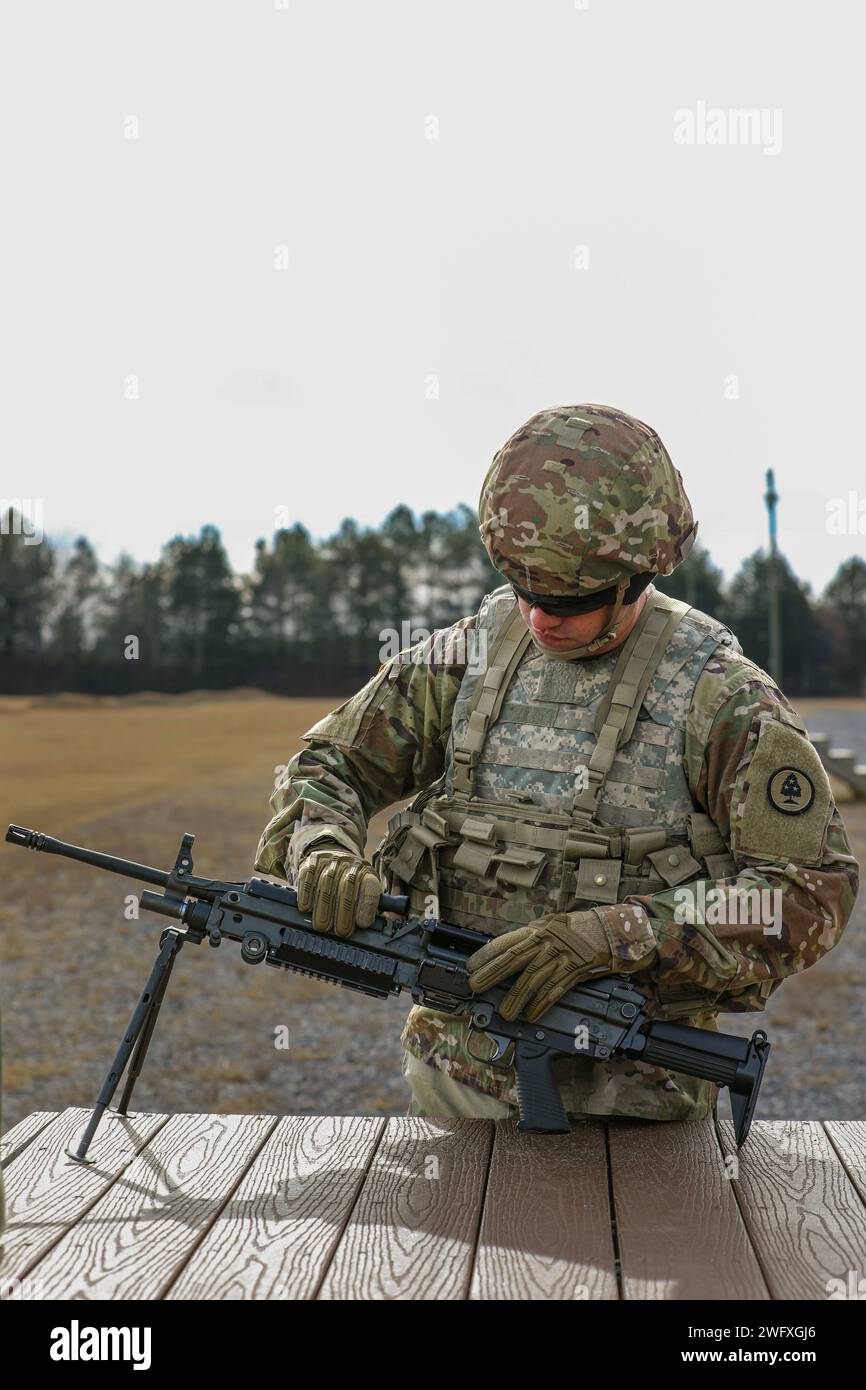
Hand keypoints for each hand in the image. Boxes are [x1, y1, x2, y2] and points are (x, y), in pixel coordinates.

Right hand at [296, 842, 381, 937]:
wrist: (332, 854)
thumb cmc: (350, 881)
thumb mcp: (364, 890)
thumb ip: (370, 907)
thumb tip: (375, 926)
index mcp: (366, 874)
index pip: (370, 888)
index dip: (367, 907)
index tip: (362, 924)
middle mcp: (350, 864)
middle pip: (347, 887)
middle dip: (344, 912)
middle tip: (340, 931)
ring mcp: (331, 860)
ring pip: (326, 883)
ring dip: (323, 907)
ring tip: (322, 926)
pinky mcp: (313, 860)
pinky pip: (308, 876)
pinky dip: (306, 894)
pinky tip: (306, 908)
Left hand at [466, 910, 614, 1022]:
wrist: (608, 931)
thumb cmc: (576, 930)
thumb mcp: (550, 926)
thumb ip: (530, 939)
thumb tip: (505, 953)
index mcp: (537, 930)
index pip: (507, 942)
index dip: (487, 954)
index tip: (470, 965)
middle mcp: (546, 942)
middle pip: (515, 959)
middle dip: (493, 974)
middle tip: (475, 986)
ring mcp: (560, 956)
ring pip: (533, 979)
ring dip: (517, 998)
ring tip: (504, 1012)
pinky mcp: (574, 970)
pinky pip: (555, 990)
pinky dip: (542, 1004)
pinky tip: (531, 1015)